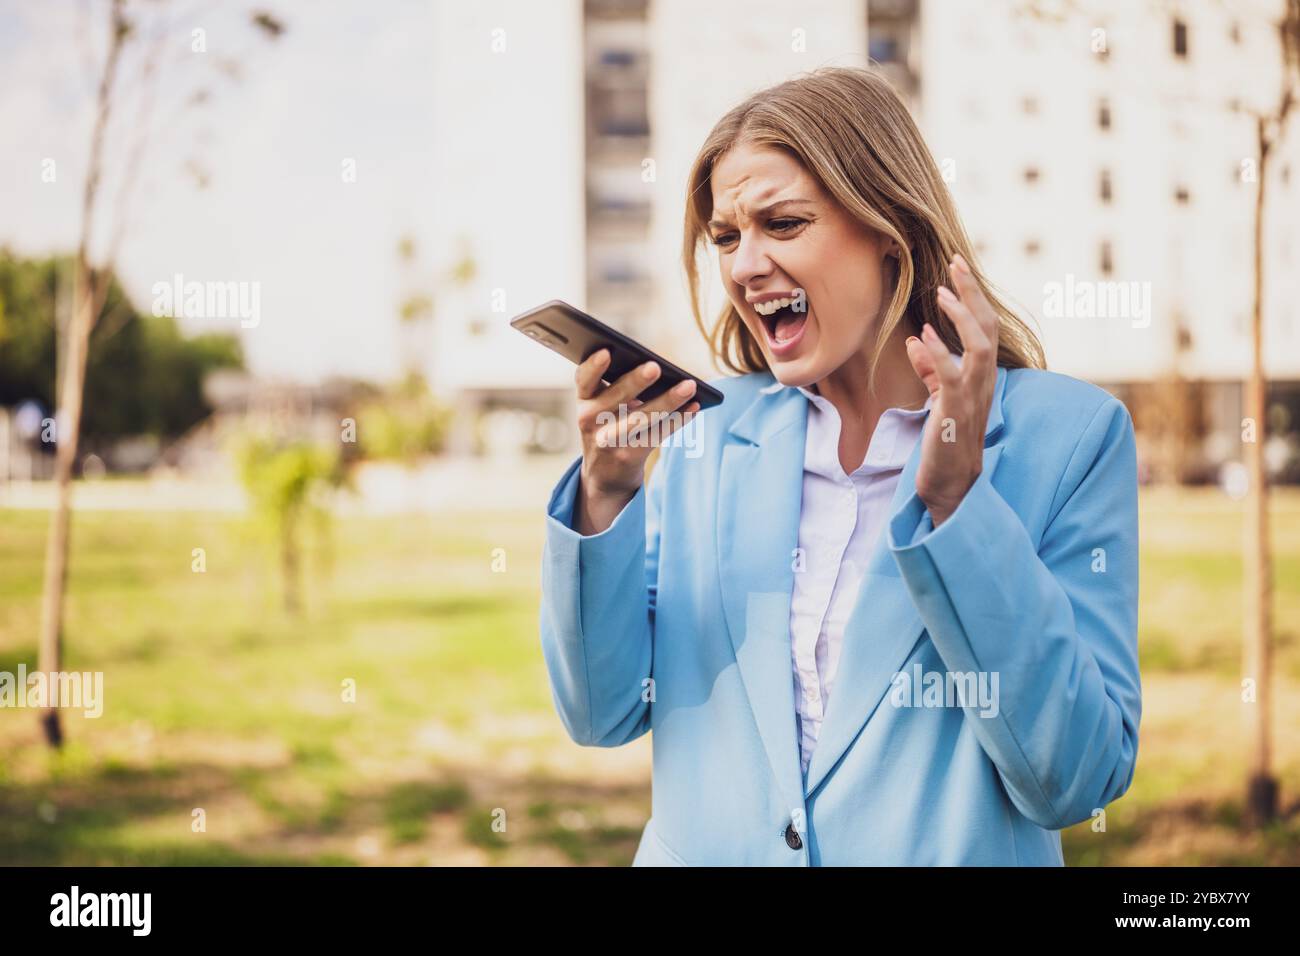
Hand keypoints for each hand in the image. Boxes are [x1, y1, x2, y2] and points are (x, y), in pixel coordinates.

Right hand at [573, 349, 700, 534]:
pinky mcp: (628, 457)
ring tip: (689, 386)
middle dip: (637, 381)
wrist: (604, 474)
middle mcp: (590, 420)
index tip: (607, 351)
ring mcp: (608, 441)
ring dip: (668, 401)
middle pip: (616, 397)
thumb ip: (617, 388)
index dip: (593, 366)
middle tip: (656, 367)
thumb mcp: (601, 407)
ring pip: (641, 418)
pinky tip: (693, 407)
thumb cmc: (609, 425)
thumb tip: (658, 370)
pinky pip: (657, 435)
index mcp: (584, 399)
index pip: (584, 379)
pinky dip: (678, 420)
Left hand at [904, 253, 998, 526]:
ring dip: (961, 318)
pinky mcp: (954, 413)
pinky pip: (953, 377)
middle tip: (956, 263)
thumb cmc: (944, 440)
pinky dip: (939, 354)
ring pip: (980, 347)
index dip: (973, 297)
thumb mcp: (938, 398)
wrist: (949, 483)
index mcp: (981, 375)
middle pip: (987, 328)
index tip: (957, 269)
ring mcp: (972, 397)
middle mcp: (984, 382)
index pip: (984, 327)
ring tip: (941, 293)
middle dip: (973, 294)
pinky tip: (923, 336)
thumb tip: (915, 339)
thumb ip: (931, 369)